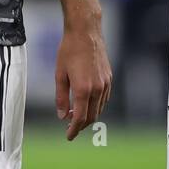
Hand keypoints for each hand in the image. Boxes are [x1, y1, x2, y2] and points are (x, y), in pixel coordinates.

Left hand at [54, 23, 112, 139]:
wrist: (86, 32)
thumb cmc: (69, 50)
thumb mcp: (59, 74)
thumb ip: (61, 97)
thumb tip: (62, 115)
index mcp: (83, 89)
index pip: (80, 118)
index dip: (74, 130)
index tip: (69, 136)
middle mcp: (97, 89)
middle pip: (91, 117)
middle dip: (81, 125)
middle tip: (70, 126)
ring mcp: (105, 83)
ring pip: (99, 109)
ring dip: (88, 115)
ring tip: (75, 114)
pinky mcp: (109, 78)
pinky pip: (104, 98)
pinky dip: (95, 105)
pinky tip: (86, 102)